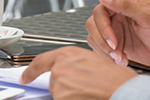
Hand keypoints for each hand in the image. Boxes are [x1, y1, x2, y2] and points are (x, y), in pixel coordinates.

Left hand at [20, 46, 136, 99]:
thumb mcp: (94, 61)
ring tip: (89, 92)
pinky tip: (87, 98)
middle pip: (53, 81)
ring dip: (70, 95)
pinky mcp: (60, 98)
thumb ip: (76, 64)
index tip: (25, 77)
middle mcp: (59, 68)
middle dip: (65, 86)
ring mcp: (58, 85)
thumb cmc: (116, 78)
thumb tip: (69, 71)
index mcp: (67, 54)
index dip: (30, 71)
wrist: (123, 91)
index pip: (40, 61)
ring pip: (59, 94)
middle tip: (84, 86)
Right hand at [86, 0, 149, 67]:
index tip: (113, 40)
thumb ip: (123, 5)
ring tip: (120, 57)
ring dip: (105, 51)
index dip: (103, 27)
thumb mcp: (146, 15)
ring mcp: (115, 29)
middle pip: (93, 25)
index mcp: (122, 2)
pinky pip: (101, 50)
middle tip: (116, 50)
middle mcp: (116, 14)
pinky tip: (122, 59)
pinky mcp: (116, 44)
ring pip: (94, 38)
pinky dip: (109, 57)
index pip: (99, 11)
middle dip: (102, 41)